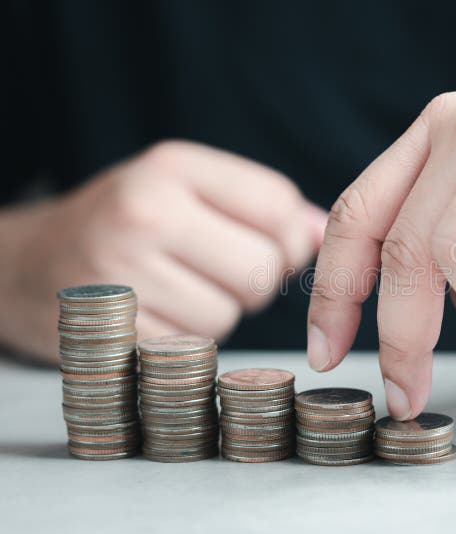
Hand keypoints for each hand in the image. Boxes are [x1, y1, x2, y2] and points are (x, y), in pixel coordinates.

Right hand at [0, 140, 326, 363]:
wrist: (28, 265)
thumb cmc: (126, 222)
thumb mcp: (185, 188)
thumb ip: (260, 205)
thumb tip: (323, 232)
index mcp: (172, 167)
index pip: (278, 206)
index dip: (289, 237)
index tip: (270, 244)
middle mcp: (145, 213)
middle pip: (261, 268)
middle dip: (256, 281)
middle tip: (220, 271)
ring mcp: (124, 274)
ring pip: (230, 314)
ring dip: (220, 312)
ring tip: (179, 289)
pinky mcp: (113, 330)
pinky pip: (194, 349)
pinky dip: (189, 341)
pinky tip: (158, 315)